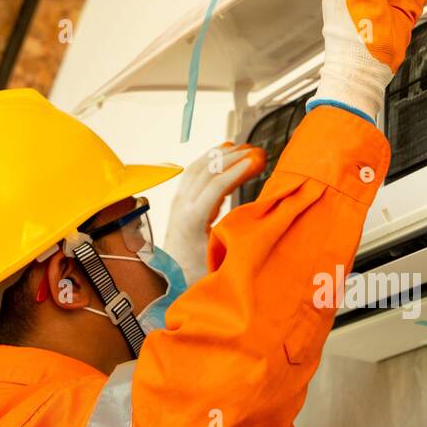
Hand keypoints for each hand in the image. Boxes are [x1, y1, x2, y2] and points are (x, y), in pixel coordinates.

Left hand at [162, 143, 265, 286]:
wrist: (169, 278)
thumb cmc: (195, 272)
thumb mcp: (218, 258)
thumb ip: (235, 237)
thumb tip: (257, 219)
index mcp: (191, 219)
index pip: (216, 186)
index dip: (237, 171)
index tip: (255, 160)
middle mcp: (182, 205)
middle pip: (207, 171)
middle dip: (232, 157)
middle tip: (254, 150)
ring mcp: (179, 201)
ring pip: (198, 167)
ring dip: (220, 155)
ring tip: (242, 147)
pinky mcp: (180, 201)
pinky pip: (194, 173)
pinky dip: (209, 160)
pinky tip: (222, 154)